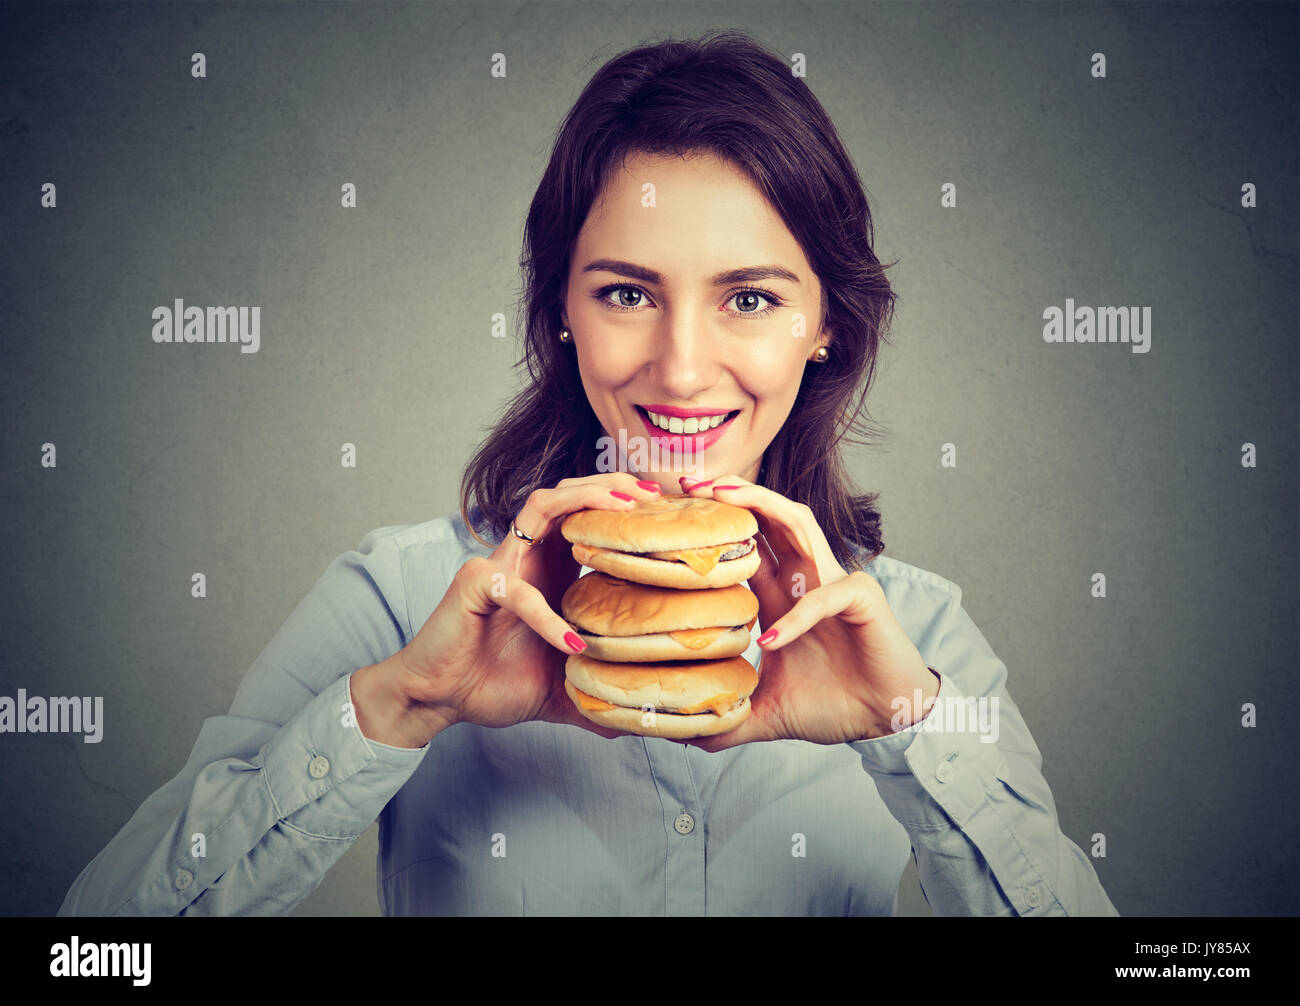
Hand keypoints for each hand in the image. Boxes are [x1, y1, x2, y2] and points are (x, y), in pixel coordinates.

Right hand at [389, 473, 664, 737]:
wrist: (440, 701)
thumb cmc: (494, 683)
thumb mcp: (562, 691)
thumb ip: (597, 696)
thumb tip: (637, 725)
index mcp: (551, 570)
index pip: (588, 518)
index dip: (625, 509)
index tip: (666, 512)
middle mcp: (527, 556)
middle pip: (570, 494)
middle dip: (612, 485)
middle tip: (652, 495)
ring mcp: (499, 564)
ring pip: (542, 505)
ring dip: (584, 500)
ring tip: (623, 510)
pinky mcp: (474, 585)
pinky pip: (517, 590)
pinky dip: (548, 614)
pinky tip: (571, 642)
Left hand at [676, 475, 938, 748]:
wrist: (885, 720)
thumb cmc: (834, 706)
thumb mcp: (766, 714)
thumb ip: (726, 721)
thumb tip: (683, 737)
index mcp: (778, 596)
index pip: (742, 547)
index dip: (712, 528)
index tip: (672, 516)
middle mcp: (804, 579)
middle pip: (767, 517)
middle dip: (730, 495)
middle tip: (689, 483)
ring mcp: (833, 581)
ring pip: (799, 523)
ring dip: (762, 504)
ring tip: (723, 496)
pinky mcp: (862, 598)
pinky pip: (826, 595)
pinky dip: (798, 614)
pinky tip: (772, 639)